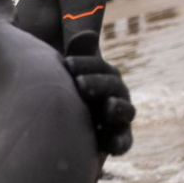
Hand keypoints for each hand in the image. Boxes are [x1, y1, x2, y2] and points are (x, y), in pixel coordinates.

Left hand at [63, 32, 134, 156]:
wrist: (59, 131)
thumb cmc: (62, 95)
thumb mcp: (67, 75)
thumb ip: (77, 53)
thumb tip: (86, 34)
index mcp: (102, 75)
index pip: (99, 66)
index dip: (86, 64)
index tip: (67, 64)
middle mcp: (114, 94)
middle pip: (112, 87)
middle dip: (98, 84)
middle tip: (79, 84)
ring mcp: (116, 118)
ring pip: (124, 112)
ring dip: (118, 109)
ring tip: (108, 108)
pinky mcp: (113, 141)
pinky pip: (123, 142)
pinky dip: (121, 143)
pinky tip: (114, 148)